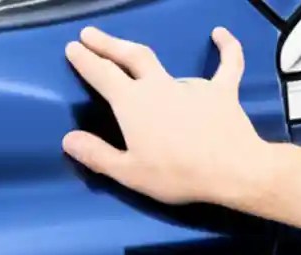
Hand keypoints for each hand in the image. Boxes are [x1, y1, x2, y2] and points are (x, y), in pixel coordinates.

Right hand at [63, 26, 273, 206]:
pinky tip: (220, 33)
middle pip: (130, 56)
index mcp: (133, 103)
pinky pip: (226, 64)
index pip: (102, 74)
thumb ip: (97, 155)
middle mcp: (159, 85)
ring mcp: (192, 85)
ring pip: (166, 69)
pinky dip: (226, 47)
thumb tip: (68, 139)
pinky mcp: (222, 90)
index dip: (85, 59)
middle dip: (108, 43)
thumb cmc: (176, 174)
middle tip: (91, 34)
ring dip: (150, 69)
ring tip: (142, 78)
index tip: (72, 47)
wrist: (232, 170)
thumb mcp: (129, 173)